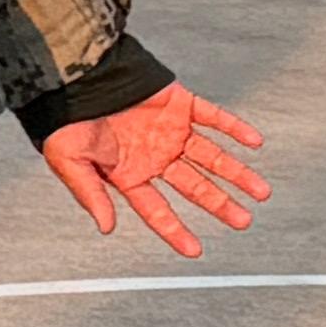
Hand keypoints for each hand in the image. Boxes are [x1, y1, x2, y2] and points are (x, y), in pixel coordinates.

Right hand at [41, 85, 268, 259]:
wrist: (75, 75)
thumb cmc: (64, 119)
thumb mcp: (70, 162)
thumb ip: (90, 195)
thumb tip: (107, 228)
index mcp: (129, 174)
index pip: (157, 209)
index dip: (176, 231)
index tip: (195, 251)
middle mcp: (154, 155)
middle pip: (194, 186)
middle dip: (220, 204)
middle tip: (243, 221)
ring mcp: (169, 130)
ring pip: (211, 157)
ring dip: (236, 174)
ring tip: (261, 192)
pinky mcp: (179, 103)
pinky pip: (213, 117)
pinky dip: (235, 128)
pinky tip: (254, 142)